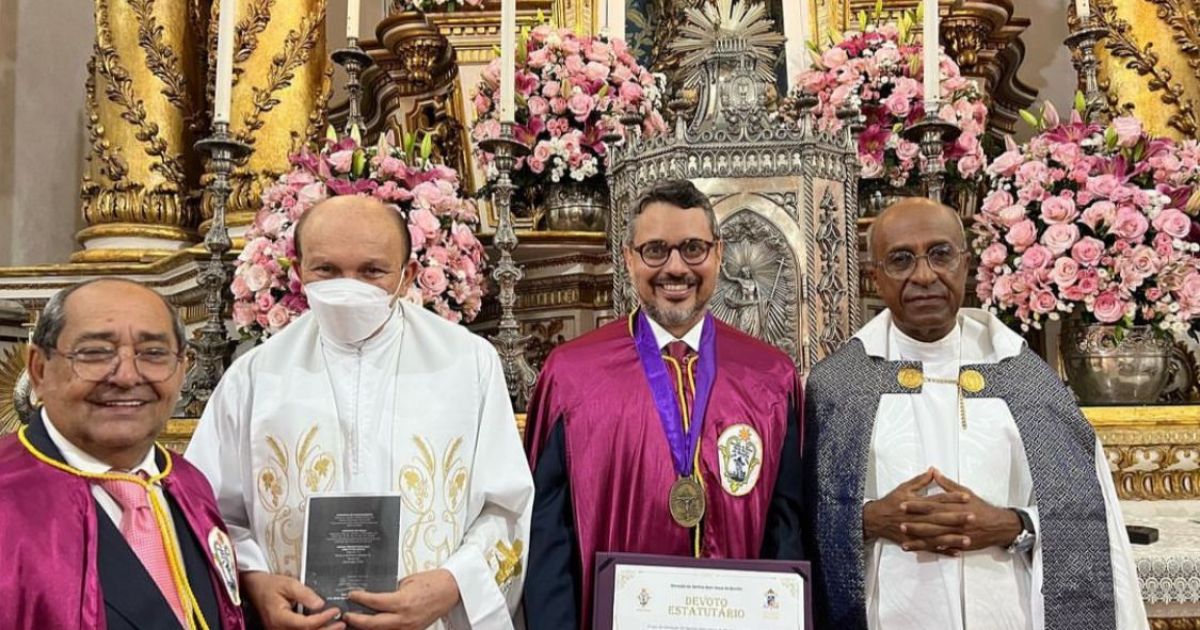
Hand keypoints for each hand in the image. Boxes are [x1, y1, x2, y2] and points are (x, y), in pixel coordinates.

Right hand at [241, 571, 343, 629]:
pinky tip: (324, 627)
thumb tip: (320, 604)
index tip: (335, 611)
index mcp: (279, 618)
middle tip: (341, 624)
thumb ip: (305, 594)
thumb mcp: (288, 584)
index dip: (322, 619)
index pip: (305, 624)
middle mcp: (279, 629)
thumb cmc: (270, 585)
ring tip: (337, 627)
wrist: (255, 588)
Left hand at [343, 568, 460, 629]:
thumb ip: (390, 589)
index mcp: (403, 601)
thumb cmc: (432, 582)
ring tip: (355, 623)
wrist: (451, 591)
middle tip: (346, 615)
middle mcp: (405, 618)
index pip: (374, 602)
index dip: (359, 598)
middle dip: (356, 620)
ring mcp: (409, 628)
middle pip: (373, 624)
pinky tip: (373, 627)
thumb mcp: (408, 580)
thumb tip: (374, 592)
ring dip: (367, 628)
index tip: (351, 594)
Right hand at [863, 468, 969, 547]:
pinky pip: (930, 548)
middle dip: (956, 518)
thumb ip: (920, 480)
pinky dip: (943, 551)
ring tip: (967, 539)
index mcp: (916, 503)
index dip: (952, 498)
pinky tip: (956, 552)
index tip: (966, 497)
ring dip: (952, 538)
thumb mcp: (904, 488)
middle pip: (939, 518)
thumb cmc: (891, 502)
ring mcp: (915, 532)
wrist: (875, 519)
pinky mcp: (914, 542)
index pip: (937, 499)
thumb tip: (933, 471)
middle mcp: (917, 518)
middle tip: (972, 517)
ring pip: (936, 536)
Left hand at [903, 470, 1021, 553]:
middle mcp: (955, 521)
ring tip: (905, 543)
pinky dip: (932, 550)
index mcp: (954, 507)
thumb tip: (934, 472)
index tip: (902, 504)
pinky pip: (944, 548)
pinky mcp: (960, 544)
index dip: (916, 506)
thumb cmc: (981, 507)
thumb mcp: (965, 492)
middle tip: (899, 525)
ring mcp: (957, 535)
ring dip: (919, 541)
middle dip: (915, 525)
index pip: (932, 506)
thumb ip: (947, 484)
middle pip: (932, 523)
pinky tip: (921, 551)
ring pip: (935, 539)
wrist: (999, 525)